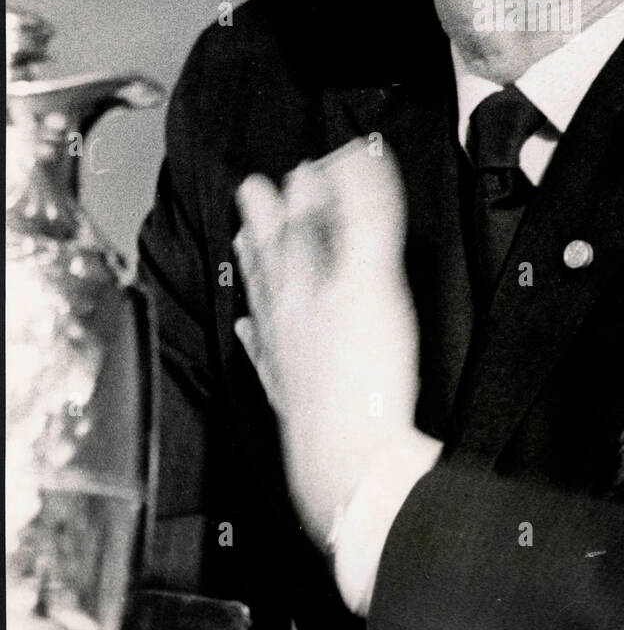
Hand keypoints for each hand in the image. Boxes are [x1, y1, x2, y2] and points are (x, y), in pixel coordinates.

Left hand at [233, 138, 420, 545]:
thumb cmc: (364, 380)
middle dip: (267, 224)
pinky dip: (255, 339)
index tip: (307, 165)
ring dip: (256, 272)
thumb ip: (366, 217)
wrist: (352, 468)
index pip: (300, 228)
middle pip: (272, 261)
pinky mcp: (294, 399)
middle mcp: (287, 320)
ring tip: (243, 248)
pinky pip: (264, 359)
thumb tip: (357, 161)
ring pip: (264, 304)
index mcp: (306, 289)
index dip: (306, 194)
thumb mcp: (373, 281)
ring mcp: (286, 361)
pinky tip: (248, 332)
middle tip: (253, 192)